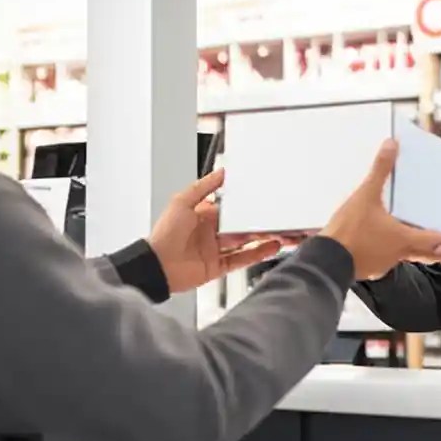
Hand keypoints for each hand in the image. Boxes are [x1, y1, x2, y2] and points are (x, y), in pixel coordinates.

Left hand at [150, 169, 285, 292]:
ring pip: (247, 243)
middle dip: (261, 223)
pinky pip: (242, 259)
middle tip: (279, 217)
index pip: (232, 208)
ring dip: (265, 238)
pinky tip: (271, 246)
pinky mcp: (218, 267)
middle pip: (243, 227)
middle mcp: (212, 233)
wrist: (157, 266)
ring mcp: (216, 251)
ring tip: (283, 232)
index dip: (247, 206)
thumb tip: (221, 172)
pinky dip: (258, 254)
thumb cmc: (164, 234)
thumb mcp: (182, 201)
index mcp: (204, 216)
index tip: (263, 200)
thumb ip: (203, 187)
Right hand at [321, 140, 440, 279]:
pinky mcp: (368, 269)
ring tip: (410, 235)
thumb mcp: (365, 195)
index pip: (435, 241)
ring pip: (403, 256)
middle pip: (424, 253)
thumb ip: (380, 170)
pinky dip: (387, 252)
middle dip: (432, 245)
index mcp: (403, 239)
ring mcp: (383, 264)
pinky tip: (380, 243)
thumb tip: (392, 146)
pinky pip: (383, 260)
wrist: (326, 260)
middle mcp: (398, 255)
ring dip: (409, 248)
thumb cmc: (349, 230)